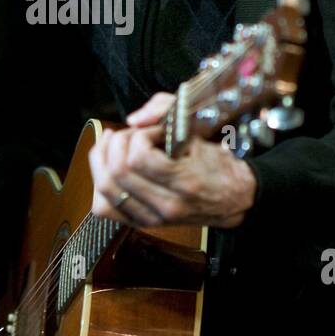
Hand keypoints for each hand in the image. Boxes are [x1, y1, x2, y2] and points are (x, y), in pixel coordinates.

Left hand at [89, 92, 256, 229]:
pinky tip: (108, 169)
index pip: (139, 158)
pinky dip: (100, 185)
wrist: (234, 199)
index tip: (150, 132)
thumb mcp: (199, 133)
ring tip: (113, 147)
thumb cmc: (217, 166)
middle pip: (117, 173)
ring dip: (101, 162)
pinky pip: (104, 208)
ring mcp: (153, 218)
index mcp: (185, 182)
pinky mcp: (143, 223)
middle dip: (116, 144)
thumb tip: (136, 119)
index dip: (138, 137)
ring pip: (104, 191)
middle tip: (130, 137)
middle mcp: (166, 204)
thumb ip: (167, 112)